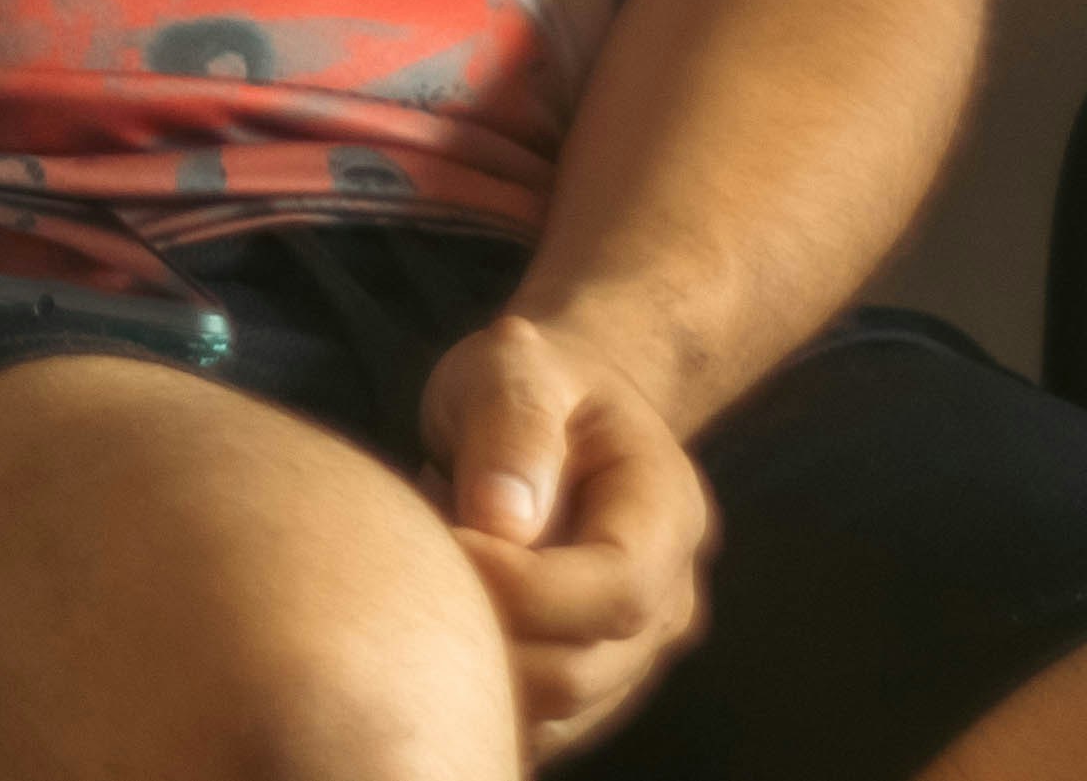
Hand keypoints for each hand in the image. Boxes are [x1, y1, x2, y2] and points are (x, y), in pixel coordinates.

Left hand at [423, 313, 715, 758]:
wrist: (556, 406)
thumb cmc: (530, 380)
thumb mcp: (517, 365)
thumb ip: (513, 429)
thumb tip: (499, 524)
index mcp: (666, 518)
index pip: (614, 592)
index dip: (522, 586)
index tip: (444, 539)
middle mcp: (668, 601)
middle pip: (581, 671)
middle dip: (483, 631)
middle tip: (418, 555)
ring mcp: (633, 652)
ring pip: (552, 712)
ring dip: (473, 656)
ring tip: (441, 560)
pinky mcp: (587, 680)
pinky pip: (530, 720)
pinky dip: (474, 682)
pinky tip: (445, 601)